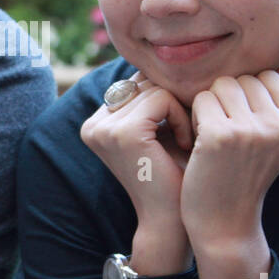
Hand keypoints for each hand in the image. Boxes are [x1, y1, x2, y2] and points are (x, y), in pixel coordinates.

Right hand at [80, 70, 193, 251]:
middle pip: (142, 82)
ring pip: (153, 88)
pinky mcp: (123, 132)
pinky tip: (184, 142)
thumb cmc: (174, 176)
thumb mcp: (159, 131)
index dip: (163, 99)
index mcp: (96, 123)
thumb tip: (166, 56)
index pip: (134, 83)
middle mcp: (93, 124)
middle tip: (185, 134)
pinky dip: (181, 116)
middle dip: (170, 102)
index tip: (177, 130)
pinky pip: (162, 99)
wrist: (172, 222)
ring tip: (185, 140)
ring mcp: (104, 128)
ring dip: (178, 110)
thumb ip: (154, 97)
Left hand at [180, 52, 278, 246]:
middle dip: (226, 100)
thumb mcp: (270, 135)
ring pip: (220, 85)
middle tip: (224, 136)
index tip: (241, 127)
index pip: (265, 75)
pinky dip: (194, 118)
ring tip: (214, 139)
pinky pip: (201, 100)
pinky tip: (199, 144)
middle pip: (242, 77)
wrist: (224, 224)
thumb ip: (278, 95)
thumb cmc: (241, 174)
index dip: (244, 96)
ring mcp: (254, 129)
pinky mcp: (223, 135)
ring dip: (208, 107)